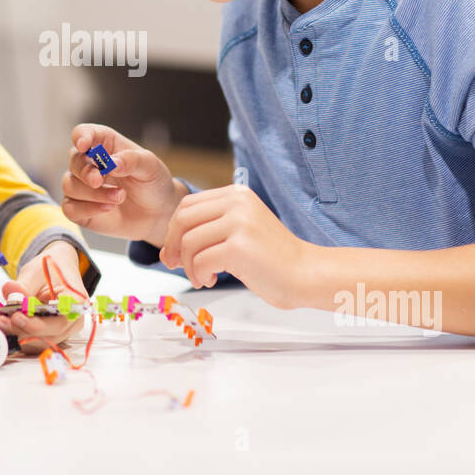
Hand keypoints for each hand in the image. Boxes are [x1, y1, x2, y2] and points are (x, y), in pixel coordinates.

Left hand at [0, 241, 87, 355]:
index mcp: (76, 301)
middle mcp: (73, 320)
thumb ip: (24, 284)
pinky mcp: (50, 334)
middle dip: (22, 329)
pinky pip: (35, 341)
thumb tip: (10, 290)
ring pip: (41, 341)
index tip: (16, 316)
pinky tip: (5, 326)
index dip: (37, 324)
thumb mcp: (37, 271)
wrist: (57, 268)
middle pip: (49, 334)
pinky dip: (19, 335)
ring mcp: (63, 330)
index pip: (59, 319)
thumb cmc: (51, 268)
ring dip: (18, 334)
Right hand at [62, 123, 186, 245]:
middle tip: (99, 180)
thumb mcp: (150, 167)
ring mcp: (82, 186)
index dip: (81, 137)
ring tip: (120, 197)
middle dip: (85, 171)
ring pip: (70, 185)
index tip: (84, 145)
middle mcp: (89, 163)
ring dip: (93, 193)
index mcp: (104, 144)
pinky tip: (107, 209)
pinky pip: (70, 208)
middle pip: (74, 160)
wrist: (158, 212)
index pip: (83, 133)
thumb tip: (111, 162)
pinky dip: (87, 209)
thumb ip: (131, 160)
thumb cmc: (152, 182)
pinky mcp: (80, 208)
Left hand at [160, 184, 314, 309]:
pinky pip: (200, 261)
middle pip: (183, 219)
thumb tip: (169, 246)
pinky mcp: (239, 247)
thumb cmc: (273, 258)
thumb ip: (210, 227)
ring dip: (188, 266)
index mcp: (237, 194)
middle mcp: (238, 203)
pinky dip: (199, 275)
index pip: (187, 204)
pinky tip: (211, 280)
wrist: (306, 274)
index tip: (173, 251)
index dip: (172, 230)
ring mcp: (240, 223)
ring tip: (201, 277)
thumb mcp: (242, 228)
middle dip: (172, 246)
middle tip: (175, 265)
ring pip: (188, 242)